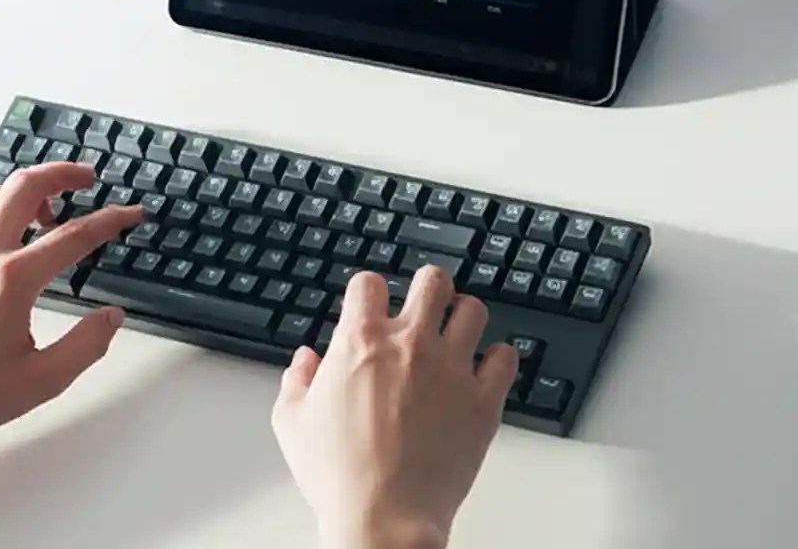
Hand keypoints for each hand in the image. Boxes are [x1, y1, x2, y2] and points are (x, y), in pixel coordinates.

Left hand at [0, 162, 142, 452]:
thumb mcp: (39, 382)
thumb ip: (85, 346)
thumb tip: (111, 318)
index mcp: (12, 281)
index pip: (74, 235)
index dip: (111, 219)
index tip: (132, 213)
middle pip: (26, 187)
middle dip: (63, 173)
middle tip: (88, 177)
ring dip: (28, 189)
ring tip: (52, 208)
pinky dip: (0, 209)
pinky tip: (11, 235)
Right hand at [271, 267, 518, 548]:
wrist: (384, 516)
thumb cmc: (339, 476)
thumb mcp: (292, 425)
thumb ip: (297, 382)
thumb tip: (305, 361)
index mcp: (361, 342)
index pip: (369, 283)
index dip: (369, 292)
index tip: (371, 305)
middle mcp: (411, 344)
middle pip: (432, 281)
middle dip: (427, 289)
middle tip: (424, 307)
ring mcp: (452, 368)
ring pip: (473, 311)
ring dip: (463, 318)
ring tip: (456, 335)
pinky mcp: (484, 399)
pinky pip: (505, 358)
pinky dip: (497, 359)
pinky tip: (485, 370)